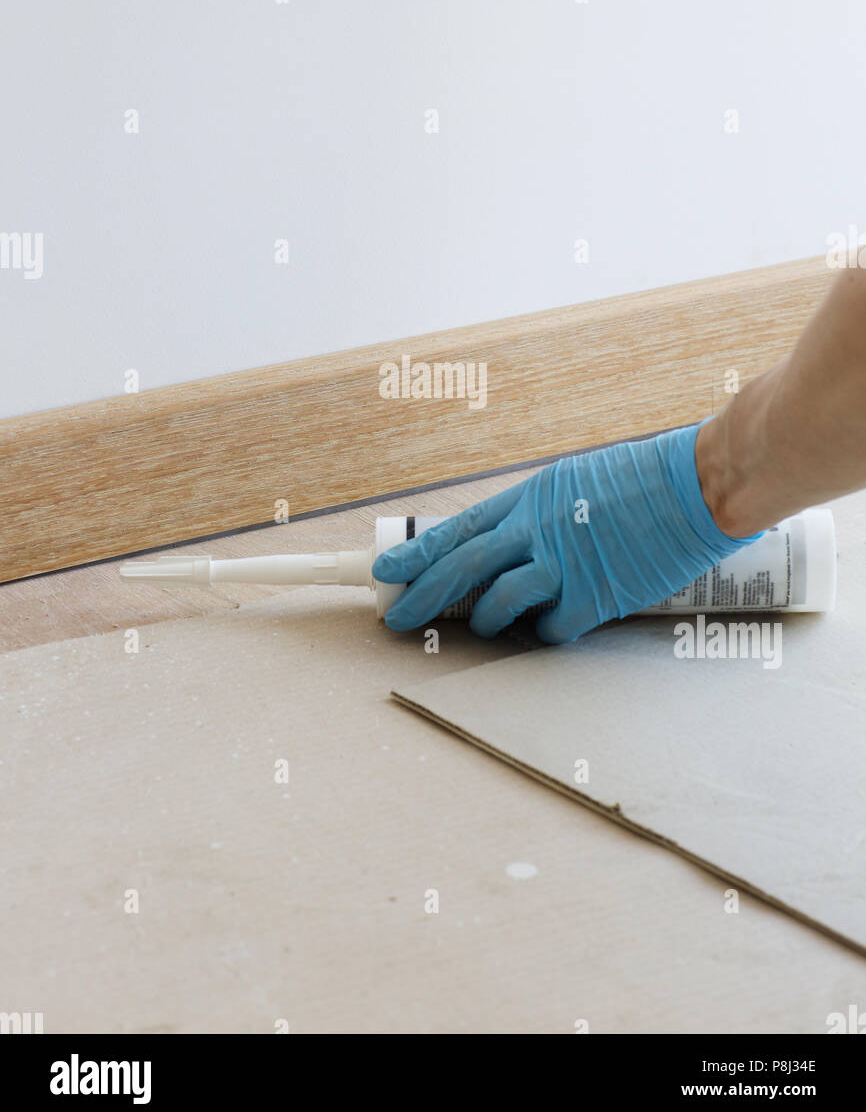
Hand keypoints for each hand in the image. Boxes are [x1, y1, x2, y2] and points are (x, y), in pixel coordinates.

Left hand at [372, 421, 761, 642]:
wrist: (698, 486)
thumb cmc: (647, 479)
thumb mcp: (578, 482)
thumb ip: (542, 513)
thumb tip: (515, 542)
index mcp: (531, 497)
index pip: (458, 529)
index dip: (417, 554)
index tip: (386, 571)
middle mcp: (538, 528)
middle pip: (462, 568)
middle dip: (423, 596)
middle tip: (397, 618)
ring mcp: (564, 564)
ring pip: (499, 603)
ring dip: (485, 622)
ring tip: (483, 628)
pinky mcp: (595, 596)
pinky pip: (554, 628)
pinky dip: (549, 632)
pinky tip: (556, 626)